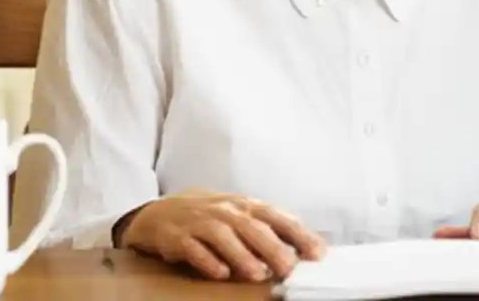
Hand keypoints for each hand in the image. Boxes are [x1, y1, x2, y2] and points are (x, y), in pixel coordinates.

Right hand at [119, 190, 326, 281]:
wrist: (161, 211)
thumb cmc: (211, 216)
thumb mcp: (240, 216)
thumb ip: (268, 230)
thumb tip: (301, 251)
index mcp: (247, 206)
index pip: (278, 218)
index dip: (299, 234)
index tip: (317, 253)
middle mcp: (226, 211)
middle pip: (253, 228)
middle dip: (273, 248)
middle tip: (289, 268)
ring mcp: (200, 222)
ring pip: (223, 237)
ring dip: (241, 256)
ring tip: (257, 274)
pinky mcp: (177, 236)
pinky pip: (193, 248)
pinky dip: (207, 260)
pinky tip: (220, 273)